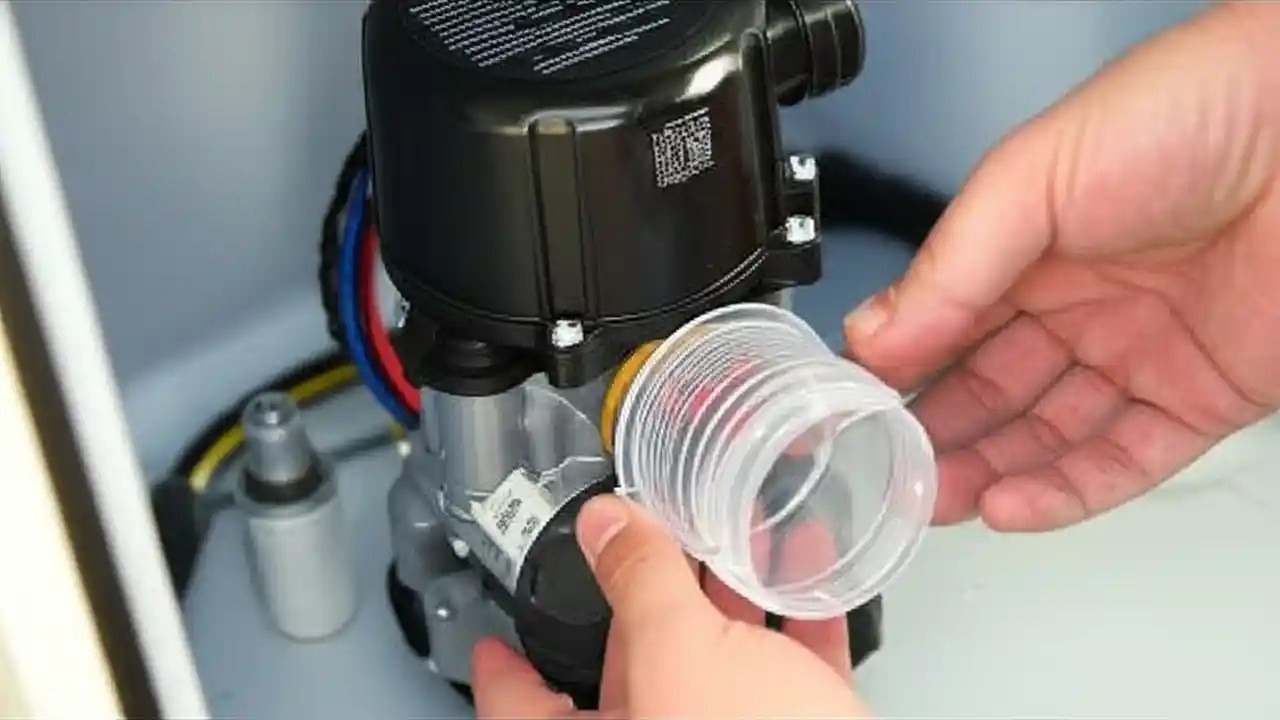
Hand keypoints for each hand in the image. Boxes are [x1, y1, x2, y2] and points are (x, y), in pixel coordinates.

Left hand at [471, 495, 872, 718]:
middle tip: (642, 542)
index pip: (521, 709)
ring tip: (734, 536)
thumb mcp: (682, 654)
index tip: (497, 641)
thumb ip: (640, 584)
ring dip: (727, 596)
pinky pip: (788, 670)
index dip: (505, 669)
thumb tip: (605, 526)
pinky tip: (806, 569)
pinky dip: (795, 619)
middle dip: (643, 599)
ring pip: (716, 665)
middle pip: (630, 670)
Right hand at [845, 3, 1279, 530]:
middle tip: (889, 476)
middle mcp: (1080, 301)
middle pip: (990, 389)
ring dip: (990, 472)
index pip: (945, 326)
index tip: (857, 413)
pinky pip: (1126, 460)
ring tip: (937, 501)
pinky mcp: (1204, 395)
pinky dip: (1067, 491)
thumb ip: (951, 264)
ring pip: (1048, 435)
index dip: (900, 373)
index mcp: (1028, 245)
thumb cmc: (1192, 111)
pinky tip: (1013, 502)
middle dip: (936, 437)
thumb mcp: (1032, 178)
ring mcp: (1141, 352)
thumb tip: (875, 335)